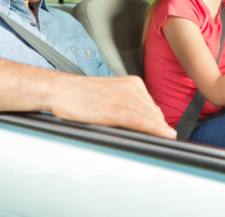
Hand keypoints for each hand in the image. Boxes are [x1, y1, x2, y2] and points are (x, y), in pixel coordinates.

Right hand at [49, 75, 176, 139]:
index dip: (160, 122)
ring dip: (160, 131)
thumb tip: (141, 120)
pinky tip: (163, 135)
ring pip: (151, 118)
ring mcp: (124, 98)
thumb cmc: (79, 94)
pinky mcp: (115, 109)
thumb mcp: (110, 94)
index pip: (153, 107)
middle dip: (160, 128)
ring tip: (164, 141)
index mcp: (131, 83)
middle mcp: (131, 88)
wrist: (59, 90)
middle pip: (155, 113)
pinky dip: (154, 129)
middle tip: (164, 140)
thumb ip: (127, 103)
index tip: (165, 133)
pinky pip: (141, 121)